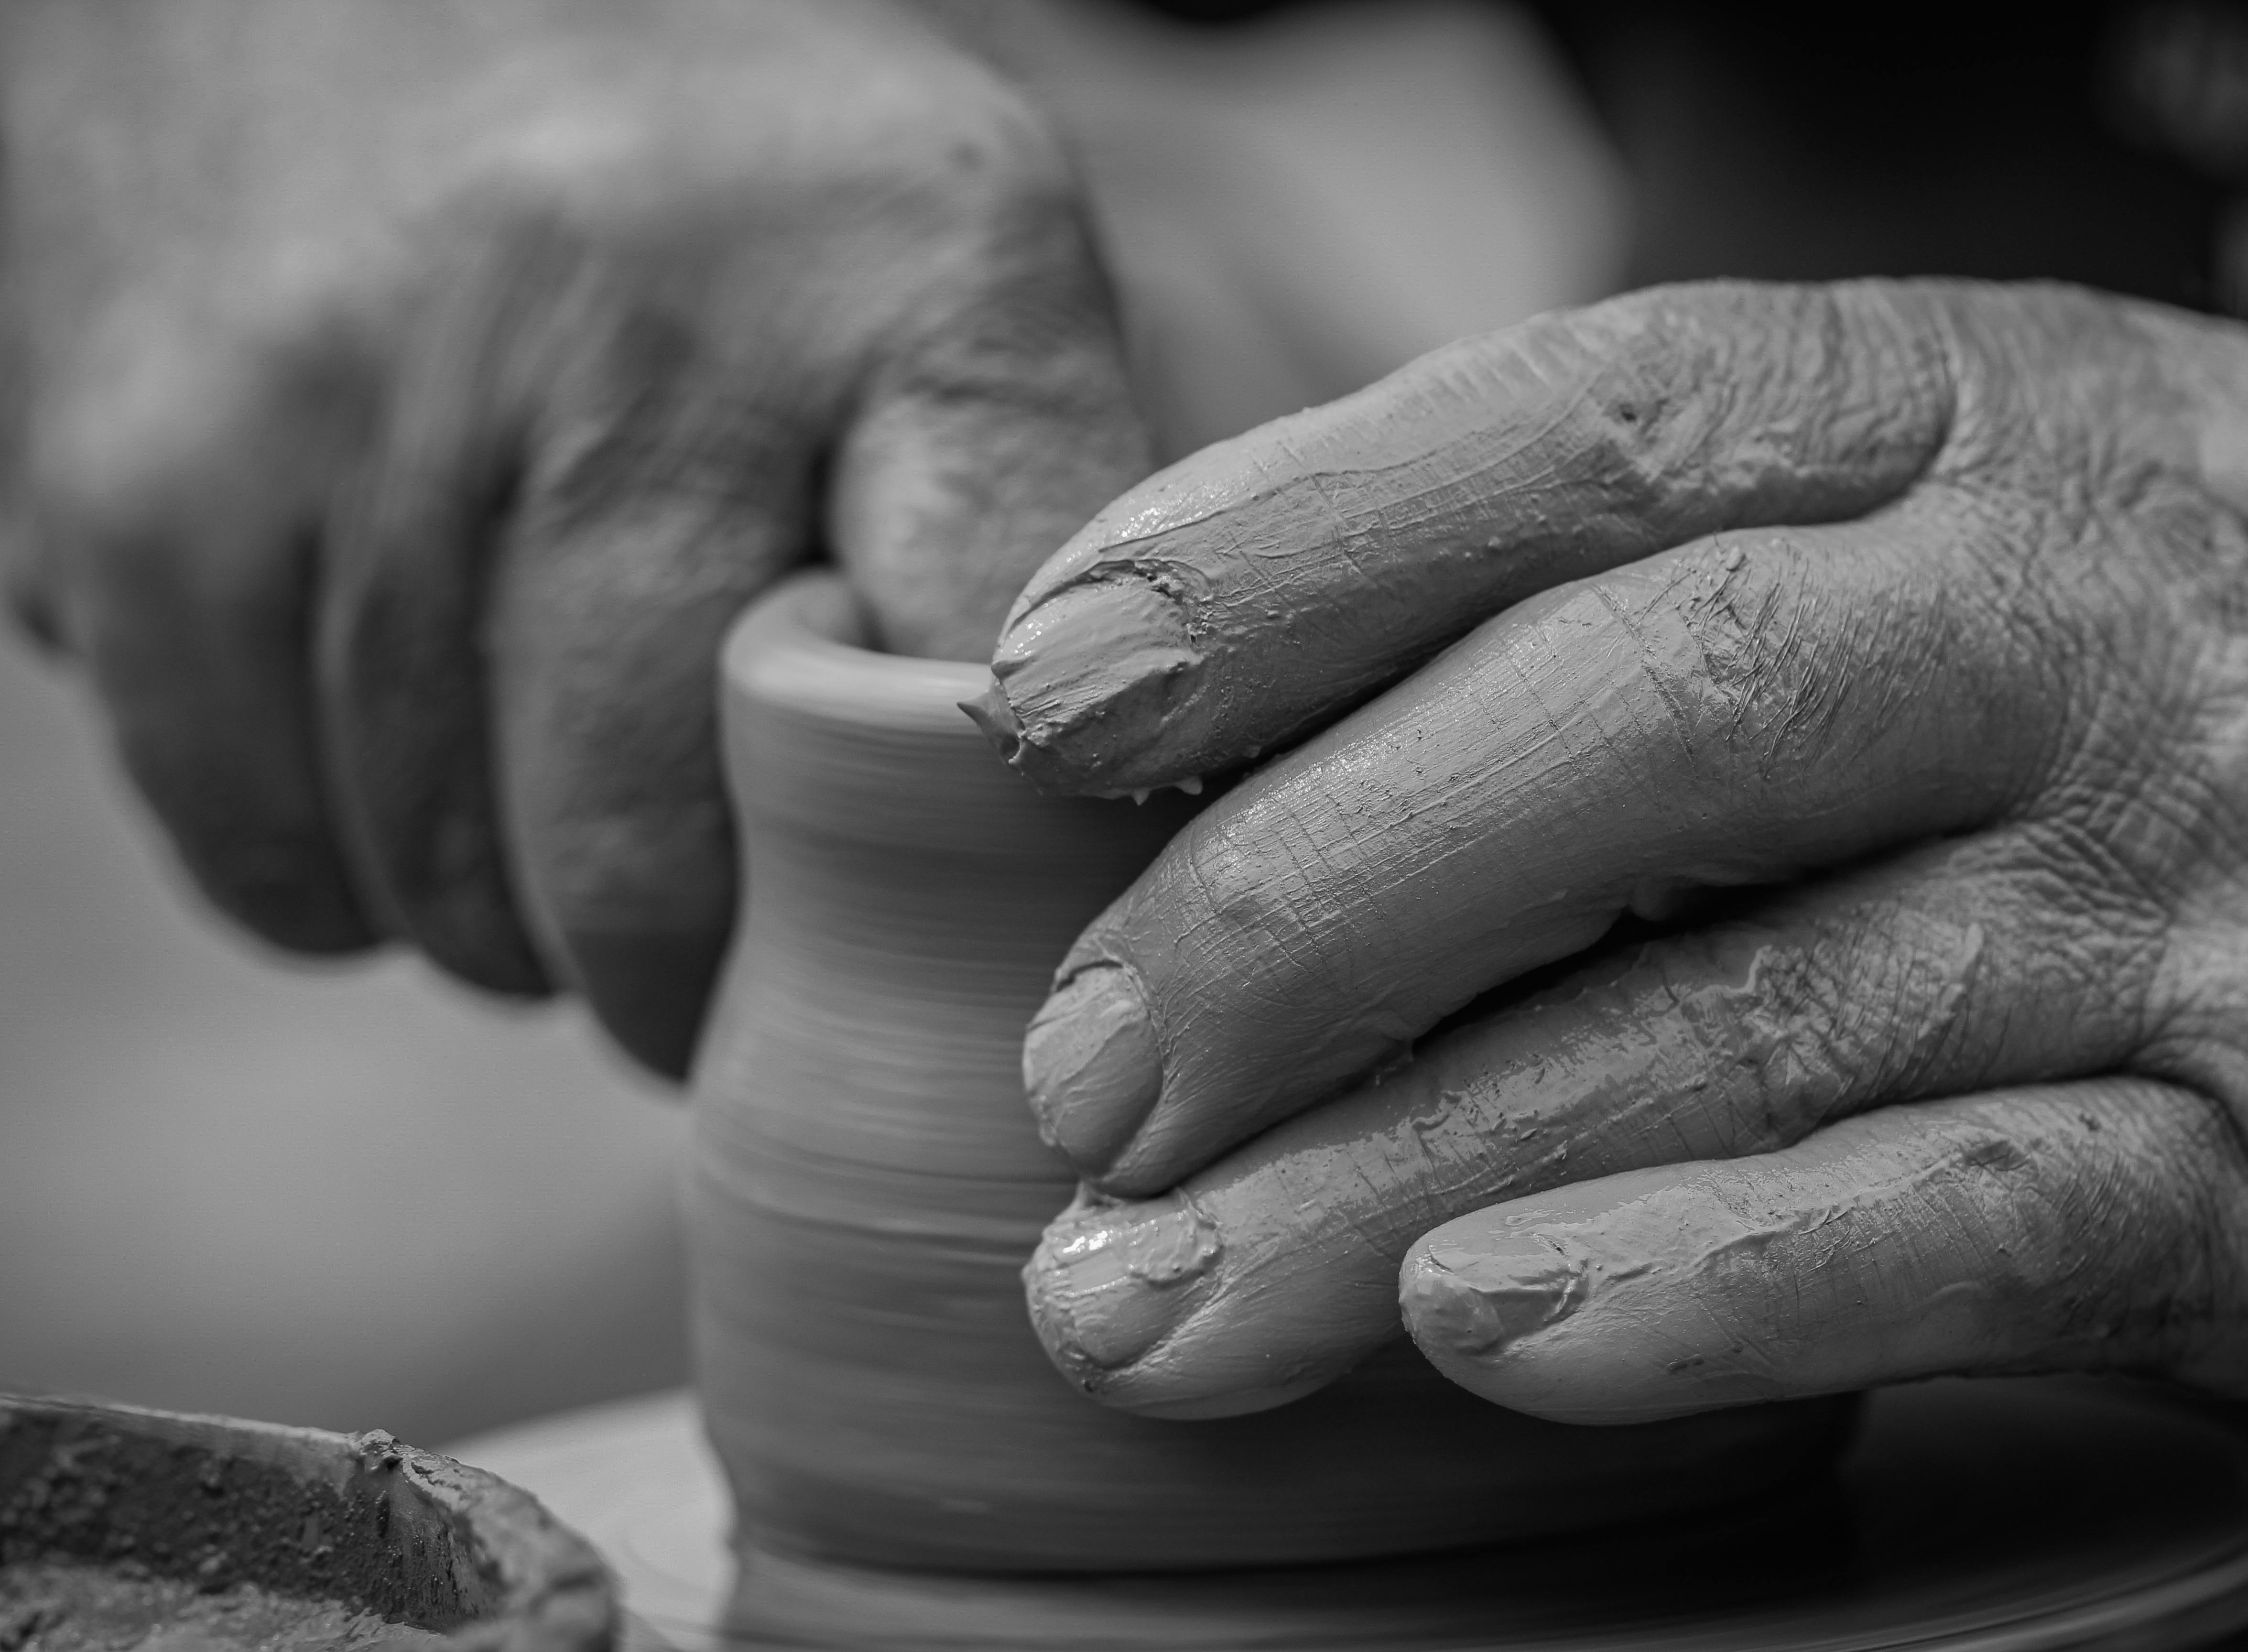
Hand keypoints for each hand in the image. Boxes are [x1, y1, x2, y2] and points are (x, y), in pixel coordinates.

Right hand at [0, 0, 1145, 1073]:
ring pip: (466, 909)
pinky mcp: (128, 504)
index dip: (963, 891)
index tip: (951, 947)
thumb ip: (1032, 564)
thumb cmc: (710, 191)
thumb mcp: (945, 289)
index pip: (990, 710)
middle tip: (735, 899)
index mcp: (910, 261)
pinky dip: (363, 860)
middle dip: (709, 962)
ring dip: (533, 909)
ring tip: (559, 733)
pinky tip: (407, 701)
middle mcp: (617, 318)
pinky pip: (287, 874)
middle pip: (673, 875)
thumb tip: (1052, 885)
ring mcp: (340, 409)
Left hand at [982, 281, 2247, 1421]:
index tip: (1045, 688)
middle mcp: (2078, 627)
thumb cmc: (2160, 634)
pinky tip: (1478, 1340)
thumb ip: (1638, 560)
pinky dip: (1711, 1284)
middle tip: (1075, 1075)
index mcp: (1966, 415)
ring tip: (1153, 1292)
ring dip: (1411, 1166)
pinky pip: (1972, 1221)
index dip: (1287, 551)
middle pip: (1634, 727)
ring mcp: (2195, 895)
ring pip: (1752, 1016)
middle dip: (1305, 906)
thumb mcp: (1937, 500)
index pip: (1583, 429)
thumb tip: (1232, 674)